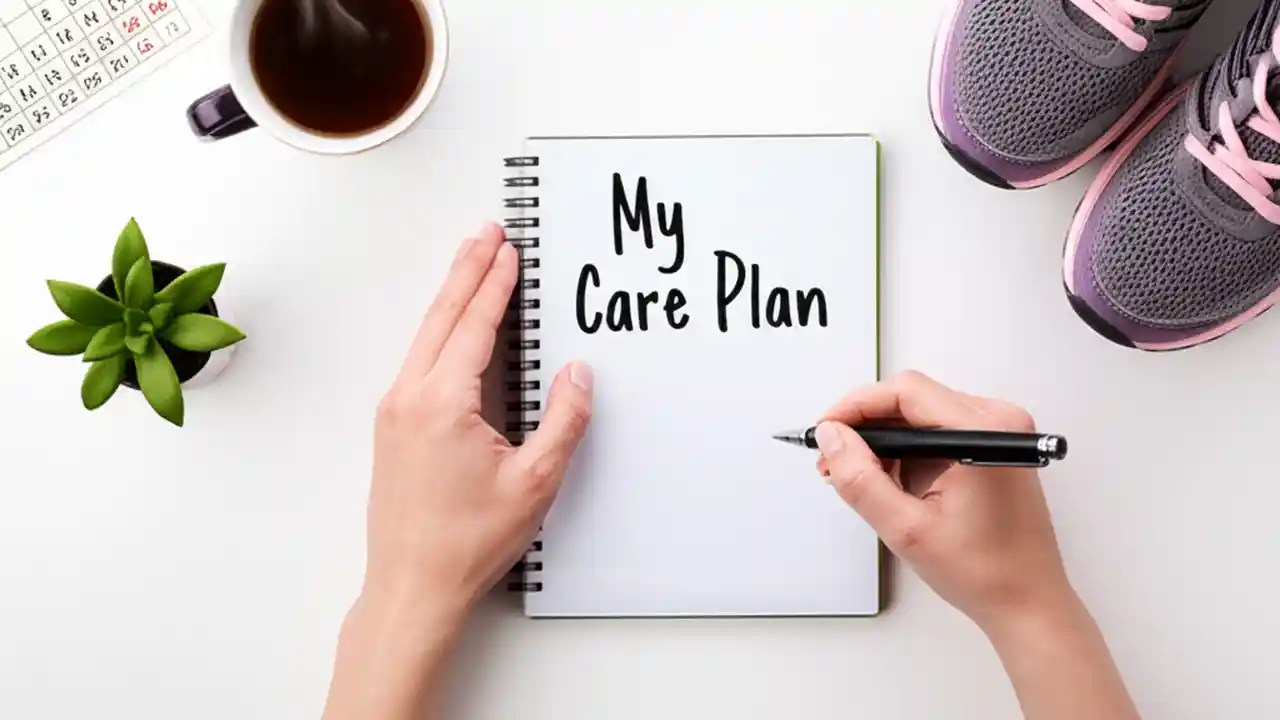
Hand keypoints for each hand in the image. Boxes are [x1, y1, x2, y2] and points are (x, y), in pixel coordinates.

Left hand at [324, 223, 592, 719]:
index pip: (473, 326)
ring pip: (424, 334)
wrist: (412, 587)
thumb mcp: (534, 483)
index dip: (495, 284)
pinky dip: (438, 328)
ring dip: (450, 295)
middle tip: (487, 233)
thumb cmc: (465, 543)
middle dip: (467, 270)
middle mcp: (408, 399)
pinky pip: (417, 358)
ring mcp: (393, 412)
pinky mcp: (391, 427)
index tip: (509, 250)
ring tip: (470, 263)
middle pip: (441, 316)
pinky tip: (450, 324)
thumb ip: (562, 422)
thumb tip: (576, 374)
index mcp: (441, 404)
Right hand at [816, 371, 1136, 718]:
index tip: (826, 432)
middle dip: (867, 427)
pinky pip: (939, 432)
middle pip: (913, 399)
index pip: (905, 392)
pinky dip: (908, 450)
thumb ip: (860, 479)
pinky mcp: (994, 449)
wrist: (1028, 603)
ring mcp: (999, 435)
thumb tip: (831, 437)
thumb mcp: (906, 529)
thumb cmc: (985, 572)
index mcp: (984, 434)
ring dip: (886, 441)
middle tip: (833, 461)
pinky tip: (890, 481)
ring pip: (923, 415)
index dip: (856, 407)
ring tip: (860, 478)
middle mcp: (999, 423)